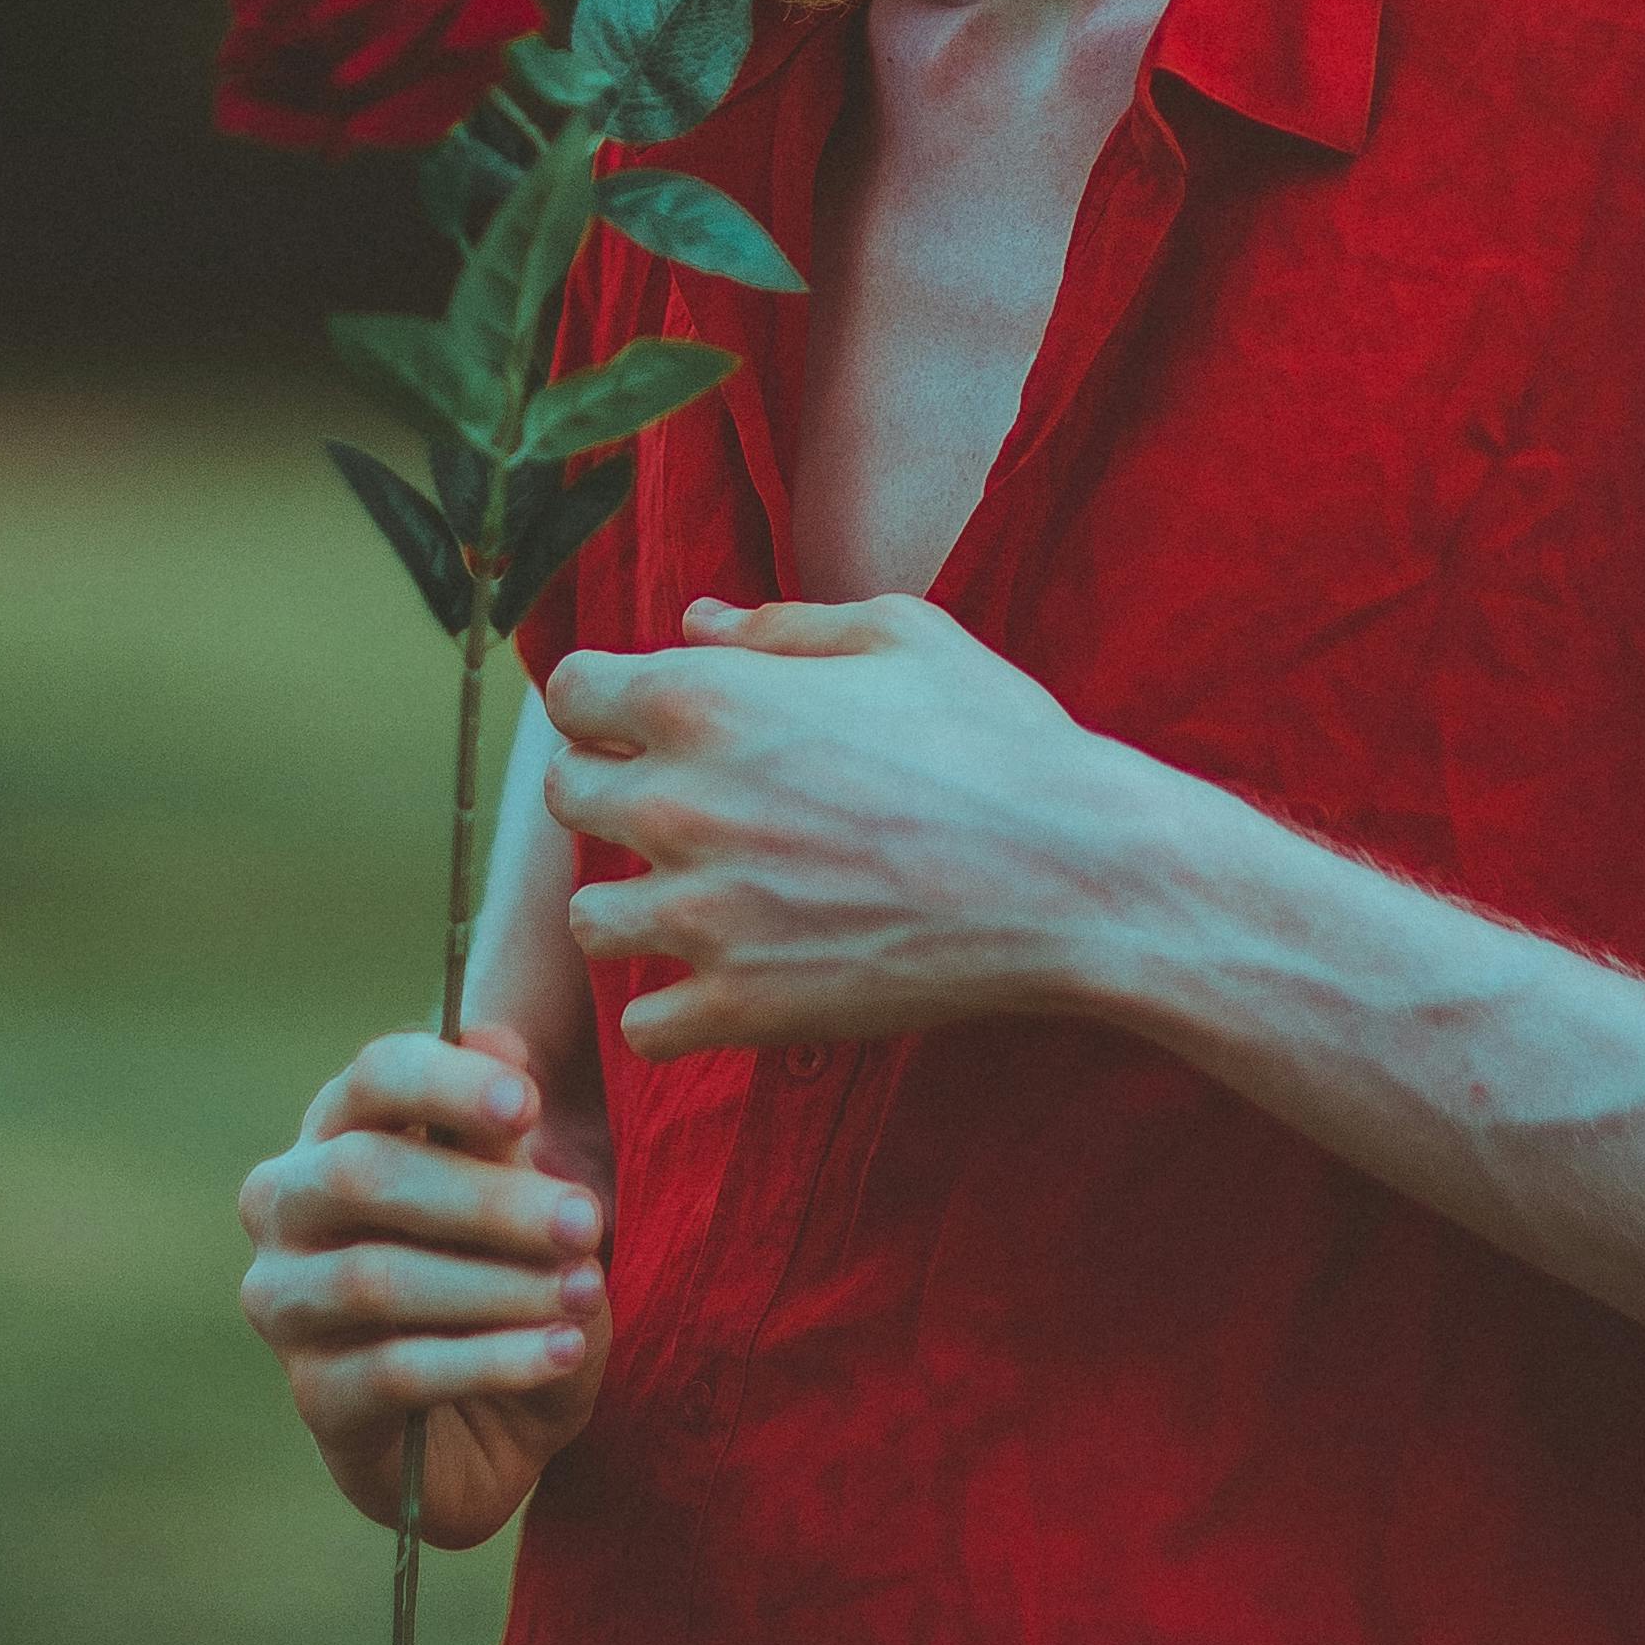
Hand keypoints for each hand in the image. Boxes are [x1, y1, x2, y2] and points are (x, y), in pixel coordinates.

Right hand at [235, 1019, 612, 1542]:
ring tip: (586, 1295)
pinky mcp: (313, 1395)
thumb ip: (500, 1131)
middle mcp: (287, 1205)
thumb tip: (496, 1035)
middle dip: (486, 1199)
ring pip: (377, 1279)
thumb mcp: (523, 1202)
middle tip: (585, 1222)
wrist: (500, 1422)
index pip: (373, 1078)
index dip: (447, 1083)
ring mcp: (284, 1302)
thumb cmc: (506, 1281)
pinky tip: (562, 1351)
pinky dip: (492, 1359)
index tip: (530, 1103)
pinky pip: (397, 1371)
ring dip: (497, 1287)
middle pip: (363, 1174)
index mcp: (337, 1130)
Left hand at [542, 592, 1141, 1061]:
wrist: (1075, 874)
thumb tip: (692, 620)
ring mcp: (703, 914)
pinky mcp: (741, 1006)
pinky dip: (675, 1007)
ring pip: (590, 920)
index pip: (569, 692)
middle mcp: (679, 802)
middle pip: (569, 797)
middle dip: (615, 792)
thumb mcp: (899, 636)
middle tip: (689, 808)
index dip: (607, 703)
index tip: (650, 722)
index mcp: (704, 697)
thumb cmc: (997, 738)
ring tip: (703, 903)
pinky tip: (729, 979)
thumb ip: (778, 627)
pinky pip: (644, 1024)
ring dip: (634, 906)